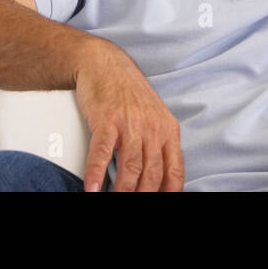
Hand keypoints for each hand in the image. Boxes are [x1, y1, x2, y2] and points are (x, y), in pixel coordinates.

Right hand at [74, 38, 183, 191]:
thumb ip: (157, 143)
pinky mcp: (107, 120)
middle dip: (143, 196)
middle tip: (132, 205)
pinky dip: (96, 174)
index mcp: (167, 129)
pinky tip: (92, 188)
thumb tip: (157, 177)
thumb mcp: (153, 116)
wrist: (105, 63)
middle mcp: (152, 127)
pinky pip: (102, 153)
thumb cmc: (127, 92)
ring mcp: (130, 123)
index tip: (161, 203)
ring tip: (114, 202)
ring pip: (130, 168)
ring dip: (122, 192)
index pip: (174, 171)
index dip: (169, 193)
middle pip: (151, 175)